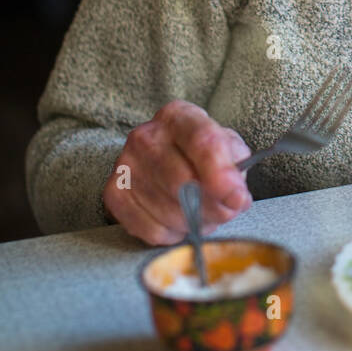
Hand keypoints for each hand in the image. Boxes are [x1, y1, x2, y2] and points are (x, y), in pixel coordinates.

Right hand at [102, 100, 251, 243]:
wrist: (163, 158)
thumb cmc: (200, 154)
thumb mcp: (227, 148)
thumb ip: (236, 168)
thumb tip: (235, 197)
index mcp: (178, 117)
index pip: (202, 143)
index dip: (222, 176)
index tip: (238, 198)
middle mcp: (146, 135)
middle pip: (184, 182)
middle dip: (213, 207)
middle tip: (226, 211)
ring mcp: (125, 164)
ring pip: (169, 211)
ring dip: (194, 223)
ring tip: (201, 214)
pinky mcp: (113, 193)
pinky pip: (150, 229)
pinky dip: (171, 233)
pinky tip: (177, 221)